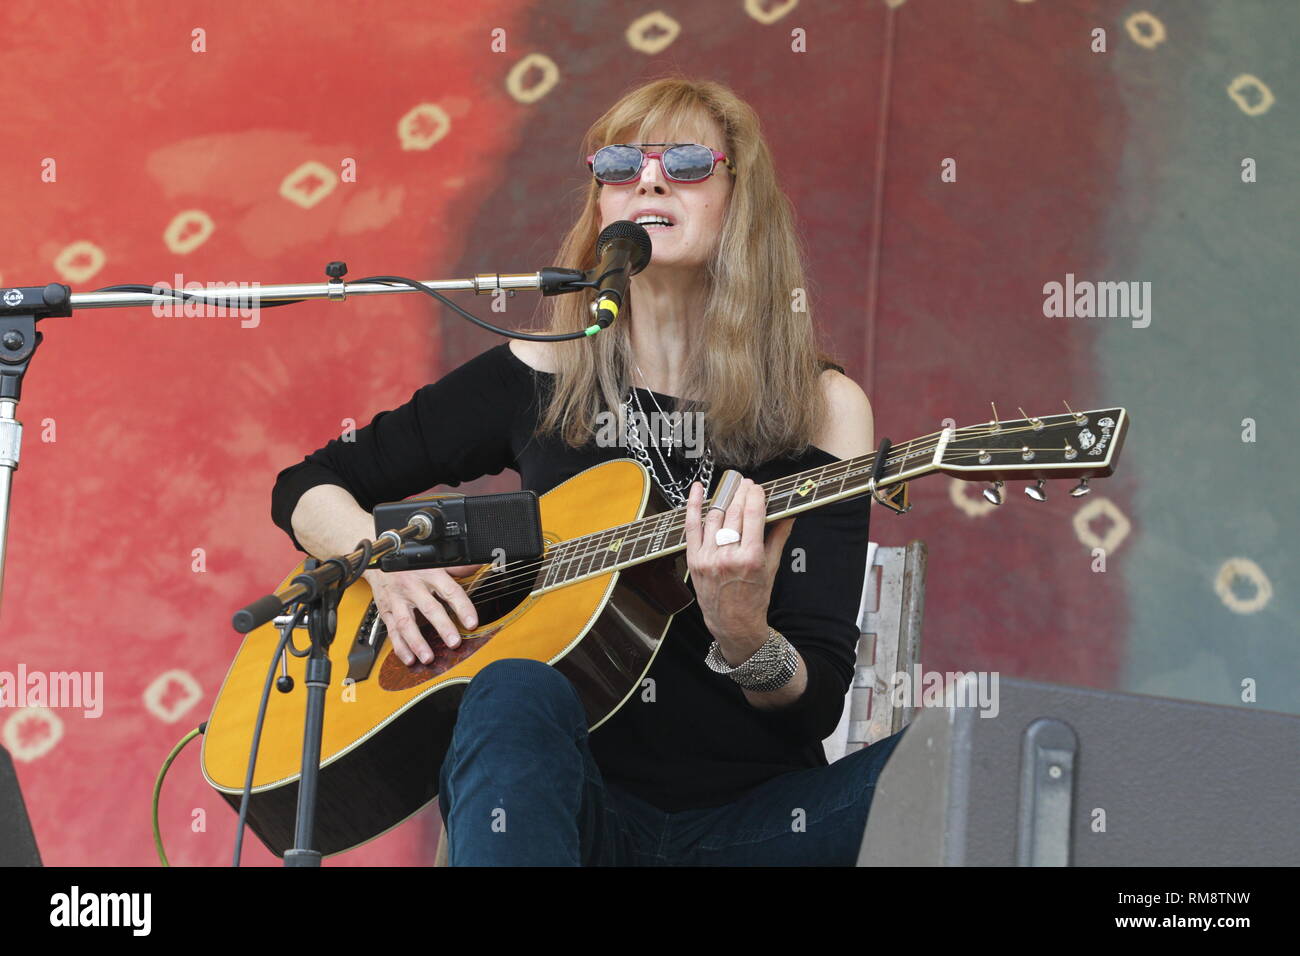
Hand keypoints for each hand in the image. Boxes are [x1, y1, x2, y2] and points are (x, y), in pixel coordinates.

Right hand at [362, 564, 482, 666]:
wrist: (378, 560)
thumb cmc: (410, 564)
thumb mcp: (434, 560)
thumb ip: (457, 567)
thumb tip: (477, 566)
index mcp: (430, 574)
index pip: (450, 591)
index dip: (463, 607)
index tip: (472, 623)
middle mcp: (414, 587)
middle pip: (429, 608)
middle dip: (442, 627)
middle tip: (454, 643)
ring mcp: (398, 600)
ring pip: (406, 623)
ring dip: (417, 642)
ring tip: (428, 658)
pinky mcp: (386, 611)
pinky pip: (392, 631)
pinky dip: (400, 647)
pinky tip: (409, 659)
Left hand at [683, 478, 794, 649]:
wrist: (733, 624)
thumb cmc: (754, 598)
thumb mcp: (772, 568)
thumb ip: (779, 537)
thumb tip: (789, 513)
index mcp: (751, 558)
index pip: (753, 515)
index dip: (755, 496)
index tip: (758, 488)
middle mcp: (728, 557)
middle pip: (734, 513)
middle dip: (741, 493)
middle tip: (746, 484)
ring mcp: (708, 558)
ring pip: (715, 516)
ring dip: (724, 497)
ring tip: (730, 487)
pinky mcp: (694, 559)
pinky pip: (691, 526)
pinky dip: (693, 505)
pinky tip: (696, 489)